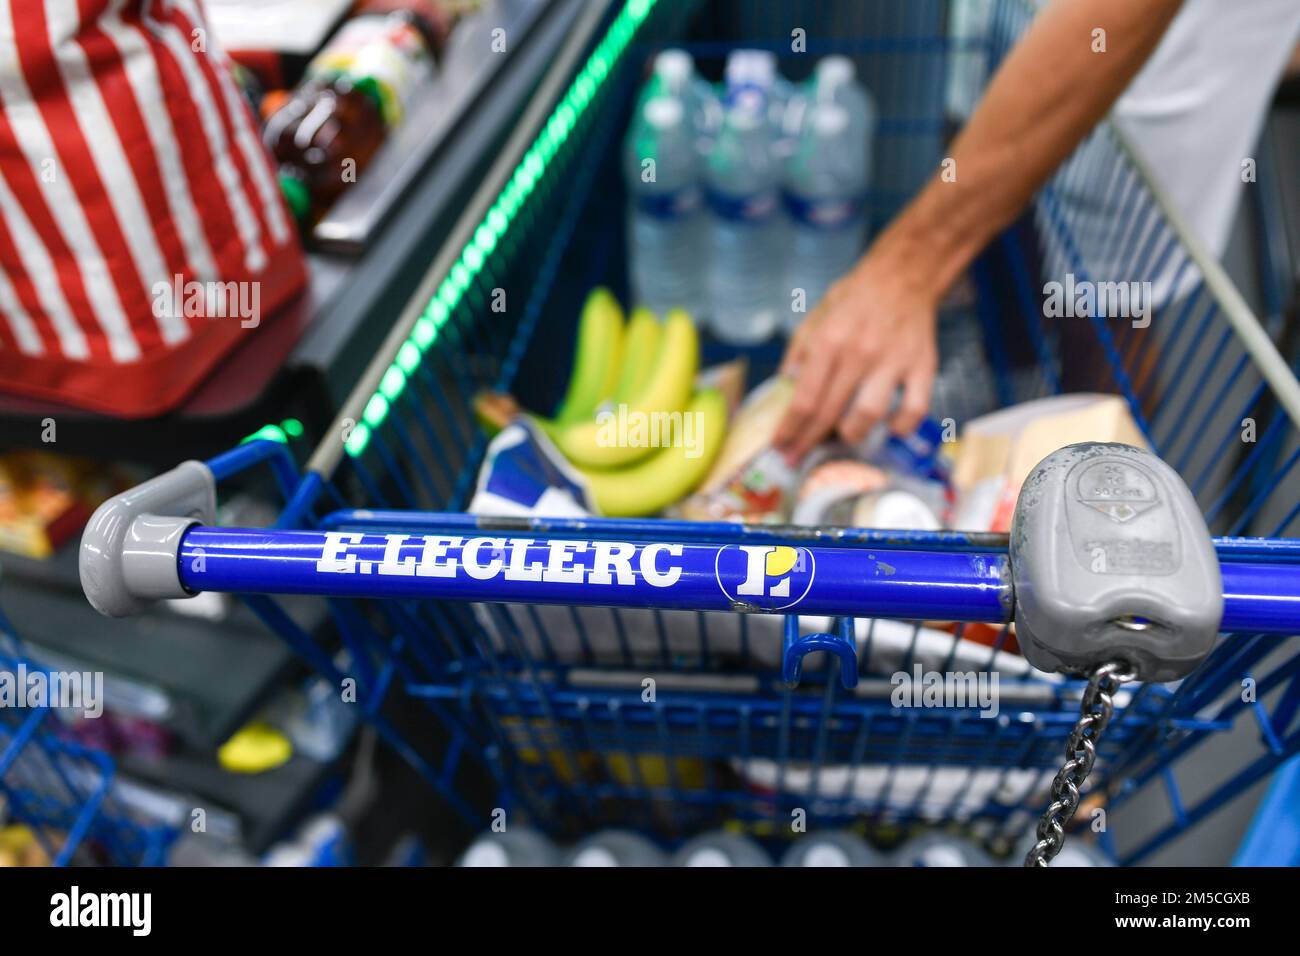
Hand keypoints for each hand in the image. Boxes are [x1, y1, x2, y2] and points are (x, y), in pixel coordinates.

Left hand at [773, 238, 940, 461]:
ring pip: (869, 415)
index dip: (789, 429)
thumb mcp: (815, 318)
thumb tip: (783, 391)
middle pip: (830, 412)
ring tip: (842, 437)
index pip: (804, 398)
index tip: (779, 446)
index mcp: (830, 340)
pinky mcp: (923, 366)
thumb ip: (797, 355)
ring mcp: (894, 361)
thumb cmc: (854, 299)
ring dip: (852, 435)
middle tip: (797, 457)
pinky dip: (901, 426)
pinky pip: (915, 408)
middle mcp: (860, 353)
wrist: (903, 275)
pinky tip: (889, 427)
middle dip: (809, 442)